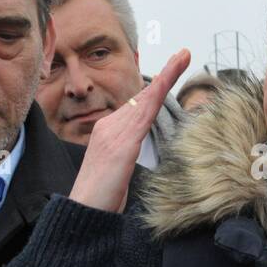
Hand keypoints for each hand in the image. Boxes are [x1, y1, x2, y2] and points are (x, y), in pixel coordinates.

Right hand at [67, 48, 190, 211]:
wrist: (83, 212)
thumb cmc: (101, 197)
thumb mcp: (117, 170)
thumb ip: (129, 154)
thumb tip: (142, 149)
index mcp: (107, 131)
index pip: (137, 104)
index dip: (155, 87)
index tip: (171, 70)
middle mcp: (109, 126)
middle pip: (143, 96)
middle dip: (166, 74)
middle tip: (183, 54)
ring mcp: (114, 133)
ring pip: (146, 99)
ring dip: (167, 76)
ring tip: (182, 57)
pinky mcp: (122, 144)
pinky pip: (145, 113)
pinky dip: (158, 94)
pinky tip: (168, 81)